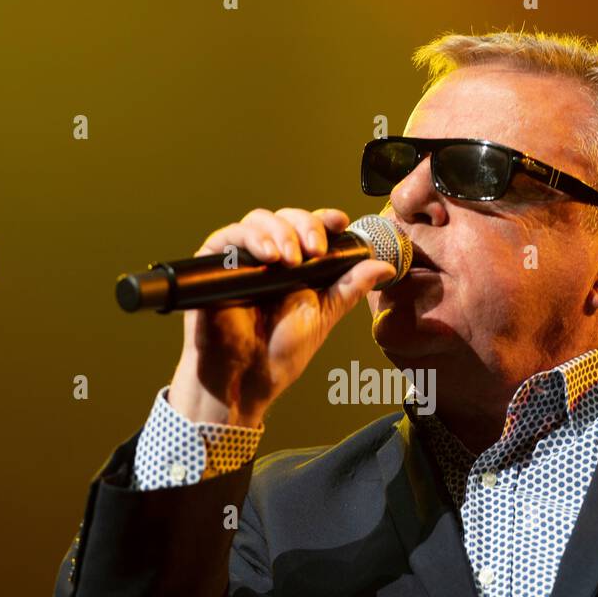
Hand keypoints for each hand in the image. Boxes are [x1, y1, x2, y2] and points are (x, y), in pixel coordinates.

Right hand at [167, 207, 396, 426]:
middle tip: (315, 249)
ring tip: (290, 258)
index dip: (324, 219)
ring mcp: (242, 260)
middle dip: (305, 225)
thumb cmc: (278, 353)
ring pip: (259, 220)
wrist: (246, 379)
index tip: (340, 221)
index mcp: (297, 266)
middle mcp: (269, 258)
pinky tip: (268, 256)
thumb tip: (383, 266)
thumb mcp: (323, 316)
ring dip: (279, 231)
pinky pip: (229, 237)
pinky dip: (251, 239)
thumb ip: (350, 288)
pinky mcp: (214, 265)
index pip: (309, 228)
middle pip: (285, 217)